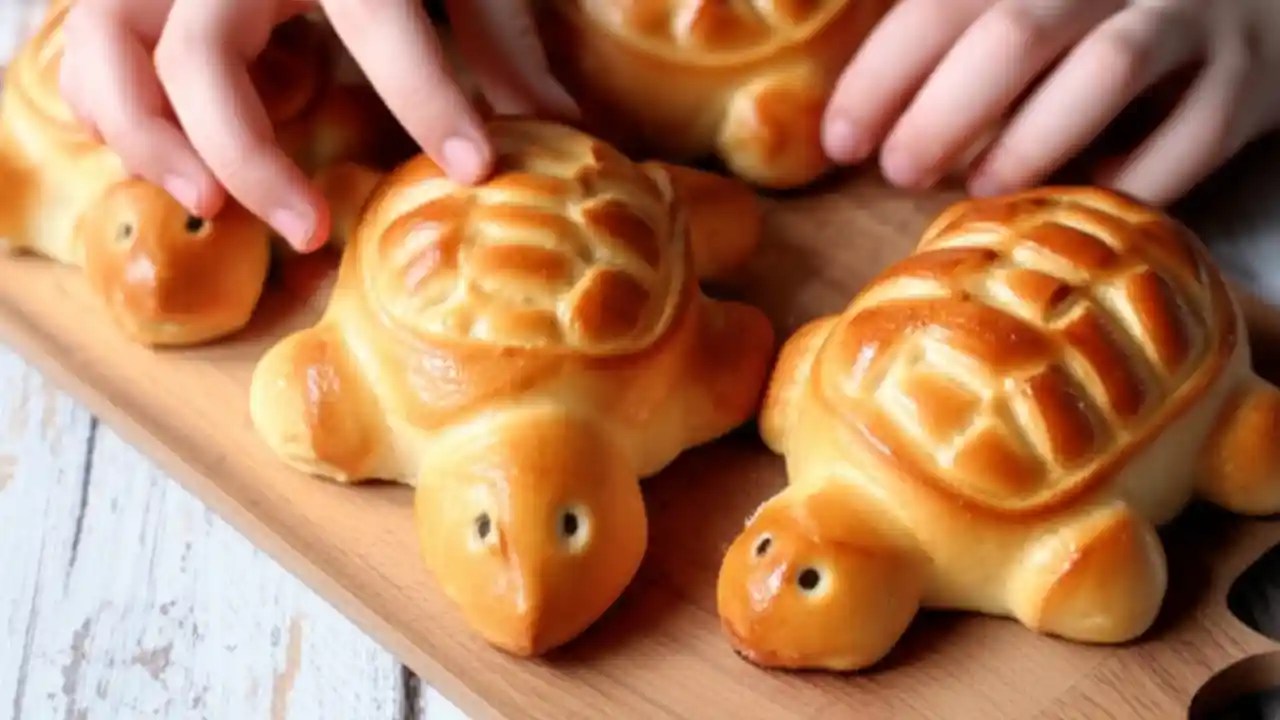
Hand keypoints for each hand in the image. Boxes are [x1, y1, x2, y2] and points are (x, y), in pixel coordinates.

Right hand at [58, 0, 577, 250]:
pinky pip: (85, 50)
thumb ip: (497, 37)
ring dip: (149, 140)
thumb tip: (564, 125)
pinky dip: (106, 107)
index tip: (475, 169)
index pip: (380, 21)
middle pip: (201, 54)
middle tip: (309, 229)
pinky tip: (166, 160)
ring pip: (110, 49)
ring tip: (208, 207)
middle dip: (249, 155)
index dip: (429, 98)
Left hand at [821, 0, 1279, 205]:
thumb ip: (949, 31)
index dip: (882, 74)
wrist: (1251, 4)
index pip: (944, 1)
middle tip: (900, 172)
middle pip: (1017, 31)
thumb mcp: (1022, 6)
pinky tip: (1093, 199)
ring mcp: (1193, 17)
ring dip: (1032, 141)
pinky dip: (1141, 177)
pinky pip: (1196, 132)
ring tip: (982, 187)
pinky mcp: (1248, 79)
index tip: (841, 142)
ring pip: (1108, 69)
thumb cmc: (1100, 14)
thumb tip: (848, 109)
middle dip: (944, 111)